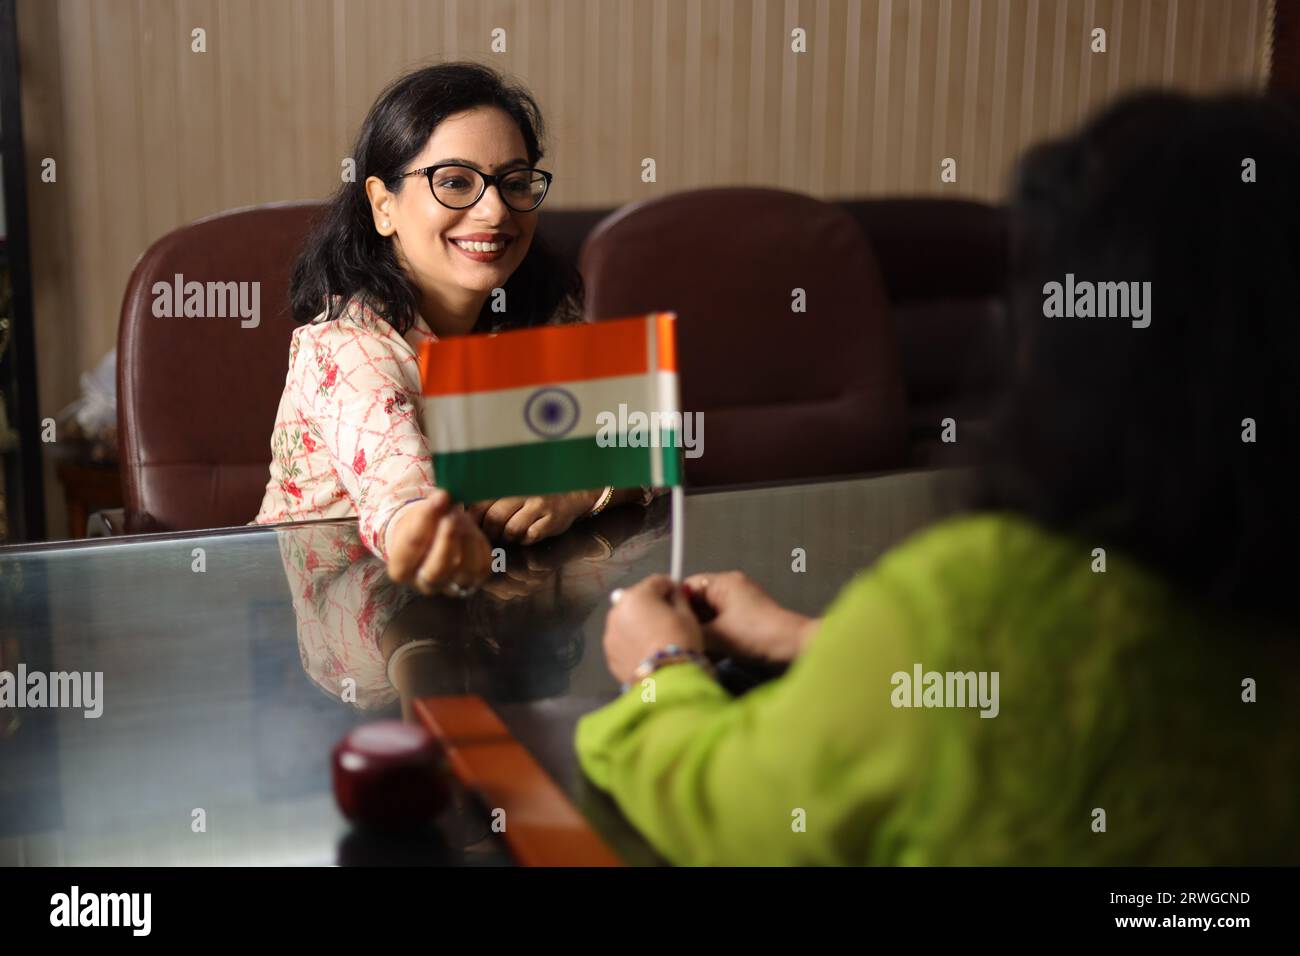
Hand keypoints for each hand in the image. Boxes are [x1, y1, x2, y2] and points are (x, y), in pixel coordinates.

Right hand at [385, 490, 491, 594]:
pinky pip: (482, 567)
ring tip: (464, 518)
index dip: (425, 520)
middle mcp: (424, 584)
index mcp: (400, 569)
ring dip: (467, 541)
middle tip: (453, 515)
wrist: (431, 540)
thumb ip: (430, 508)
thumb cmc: (421, 527)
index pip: (409, 550)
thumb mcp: (418, 515)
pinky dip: (480, 545)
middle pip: (436, 571)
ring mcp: (451, 586)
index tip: (439, 497)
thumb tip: (444, 497)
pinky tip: (473, 529)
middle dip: (447, 539)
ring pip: (465, 572)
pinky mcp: (474, 581)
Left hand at [467, 490, 601, 545]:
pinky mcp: (552, 518)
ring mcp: (538, 504)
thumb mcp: (514, 487)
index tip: (472, 526)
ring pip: (511, 530)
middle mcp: (522, 491)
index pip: (480, 503)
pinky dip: (526, 539)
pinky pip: (530, 536)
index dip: (473, 519)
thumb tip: (464, 513)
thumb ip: (491, 497)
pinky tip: (528, 533)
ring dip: (508, 537)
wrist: (574, 489)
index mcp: (508, 482)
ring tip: (511, 533)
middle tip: (491, 535)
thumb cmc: (537, 491)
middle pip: (493, 518)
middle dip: (489, 532)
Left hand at [601, 575, 703, 685]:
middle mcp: (617, 610)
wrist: (665, 681)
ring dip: (638, 623)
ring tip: (655, 639)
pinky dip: (632, 642)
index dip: (670, 587)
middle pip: (637, 599)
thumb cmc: (680, 642)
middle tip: (667, 619)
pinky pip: (622, 640)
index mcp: (637, 596)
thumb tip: (673, 592)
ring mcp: (610, 633)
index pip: (656, 581)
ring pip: (627, 620)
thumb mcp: (687, 616)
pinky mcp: (609, 654)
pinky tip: (646, 653)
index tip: (678, 596)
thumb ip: (678, 598)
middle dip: (651, 604)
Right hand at [682, 571, 817, 664]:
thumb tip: (672, 636)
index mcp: (723, 582)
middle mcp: (732, 588)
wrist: (794, 648)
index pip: (687, 586)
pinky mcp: (749, 621)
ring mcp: (742, 604)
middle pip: (699, 603)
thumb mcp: (717, 635)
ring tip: (692, 652)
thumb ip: (691, 632)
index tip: (664, 625)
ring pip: (710, 617)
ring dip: (702, 635)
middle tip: (676, 642)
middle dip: (689, 624)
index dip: (674, 605)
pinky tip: (708, 658)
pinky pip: (723, 626)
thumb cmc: (756, 635)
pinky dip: (716, 640)